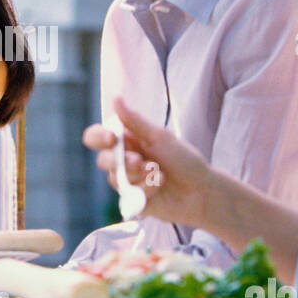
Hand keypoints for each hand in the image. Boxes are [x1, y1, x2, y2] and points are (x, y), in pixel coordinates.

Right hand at [82, 96, 214, 227]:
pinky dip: (145, 189)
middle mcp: (123, 161)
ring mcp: (127, 182)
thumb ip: (134, 121)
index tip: (111, 138)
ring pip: (114, 179)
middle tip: (140, 161)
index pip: (96, 137)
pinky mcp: (132, 200)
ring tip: (159, 173)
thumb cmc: (184, 160)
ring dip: (138, 175)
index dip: (98, 137)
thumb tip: (115, 98)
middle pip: (102, 160)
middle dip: (120, 161)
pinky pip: (127, 196)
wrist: (201, 190)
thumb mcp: (159, 137)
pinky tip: (160, 187)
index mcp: (127, 141)